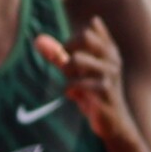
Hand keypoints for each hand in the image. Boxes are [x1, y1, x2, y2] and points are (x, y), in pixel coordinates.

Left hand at [33, 19, 134, 148]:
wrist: (112, 122)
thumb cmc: (92, 94)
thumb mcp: (76, 72)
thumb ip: (59, 55)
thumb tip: (38, 39)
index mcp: (108, 50)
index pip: (89, 29)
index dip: (70, 40)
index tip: (65, 56)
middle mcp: (112, 58)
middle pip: (85, 37)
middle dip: (66, 49)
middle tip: (64, 67)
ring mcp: (110, 73)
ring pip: (77, 59)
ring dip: (67, 71)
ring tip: (71, 83)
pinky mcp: (105, 90)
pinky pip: (78, 82)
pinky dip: (69, 89)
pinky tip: (74, 96)